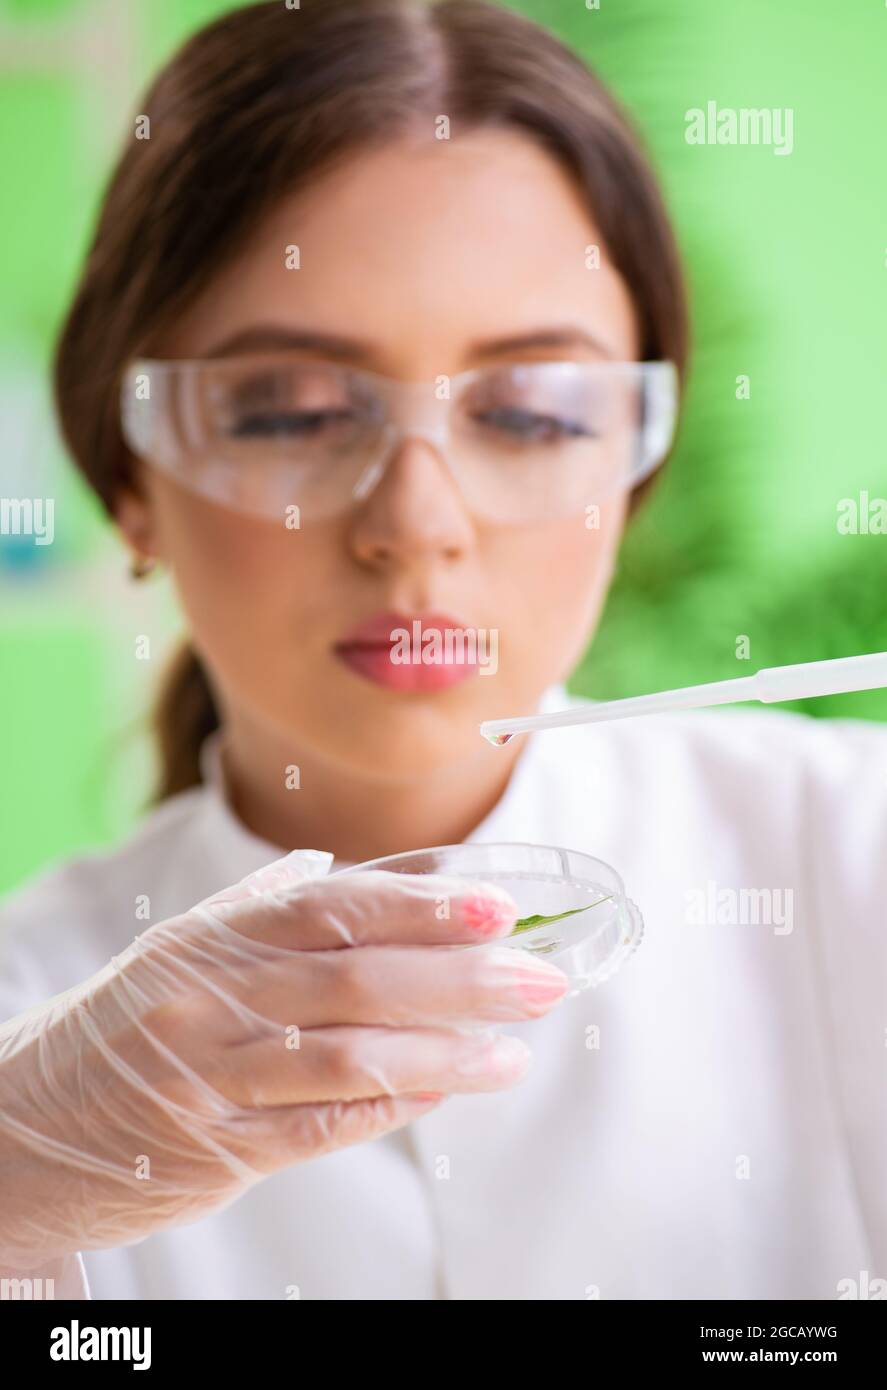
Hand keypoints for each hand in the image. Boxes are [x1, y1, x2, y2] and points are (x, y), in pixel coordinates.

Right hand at [0, 854, 567, 1267]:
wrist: (22, 1123)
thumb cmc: (121, 1025)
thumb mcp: (177, 948)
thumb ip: (257, 906)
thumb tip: (336, 864)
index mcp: (213, 938)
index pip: (334, 909)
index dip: (421, 908)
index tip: (494, 909)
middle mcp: (213, 998)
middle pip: (359, 979)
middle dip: (461, 979)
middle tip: (539, 980)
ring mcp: (213, 1076)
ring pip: (350, 1058)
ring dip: (444, 1054)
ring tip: (511, 1050)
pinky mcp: (215, 1149)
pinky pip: (318, 1127)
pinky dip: (388, 1109)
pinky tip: (442, 1095)